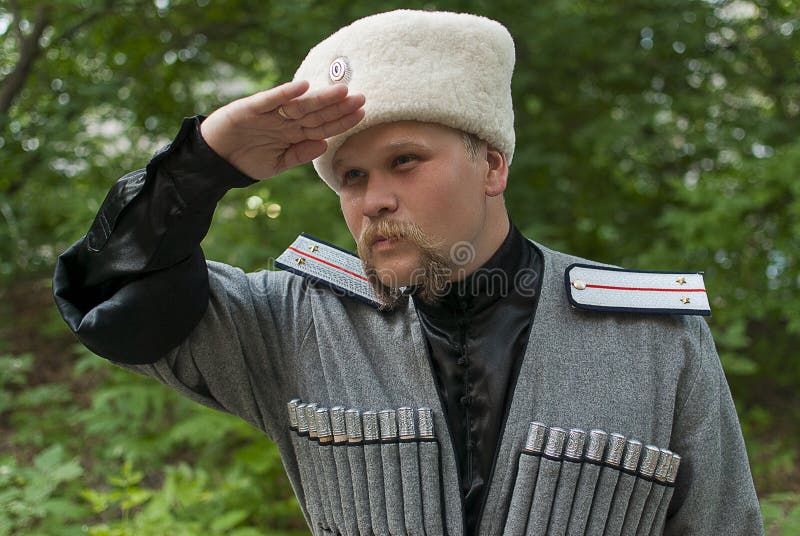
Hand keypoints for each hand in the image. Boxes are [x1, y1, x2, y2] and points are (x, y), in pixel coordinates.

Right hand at [200, 80, 364, 179]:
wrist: (215, 160)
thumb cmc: (247, 160)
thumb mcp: (277, 164)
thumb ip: (300, 154)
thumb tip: (324, 145)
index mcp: (293, 133)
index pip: (322, 126)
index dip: (341, 120)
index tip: (361, 114)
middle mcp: (284, 120)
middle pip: (316, 112)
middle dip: (338, 106)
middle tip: (361, 97)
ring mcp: (269, 113)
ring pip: (299, 104)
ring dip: (320, 98)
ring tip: (341, 91)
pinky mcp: (251, 108)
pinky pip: (271, 100)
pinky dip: (286, 93)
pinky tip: (303, 87)